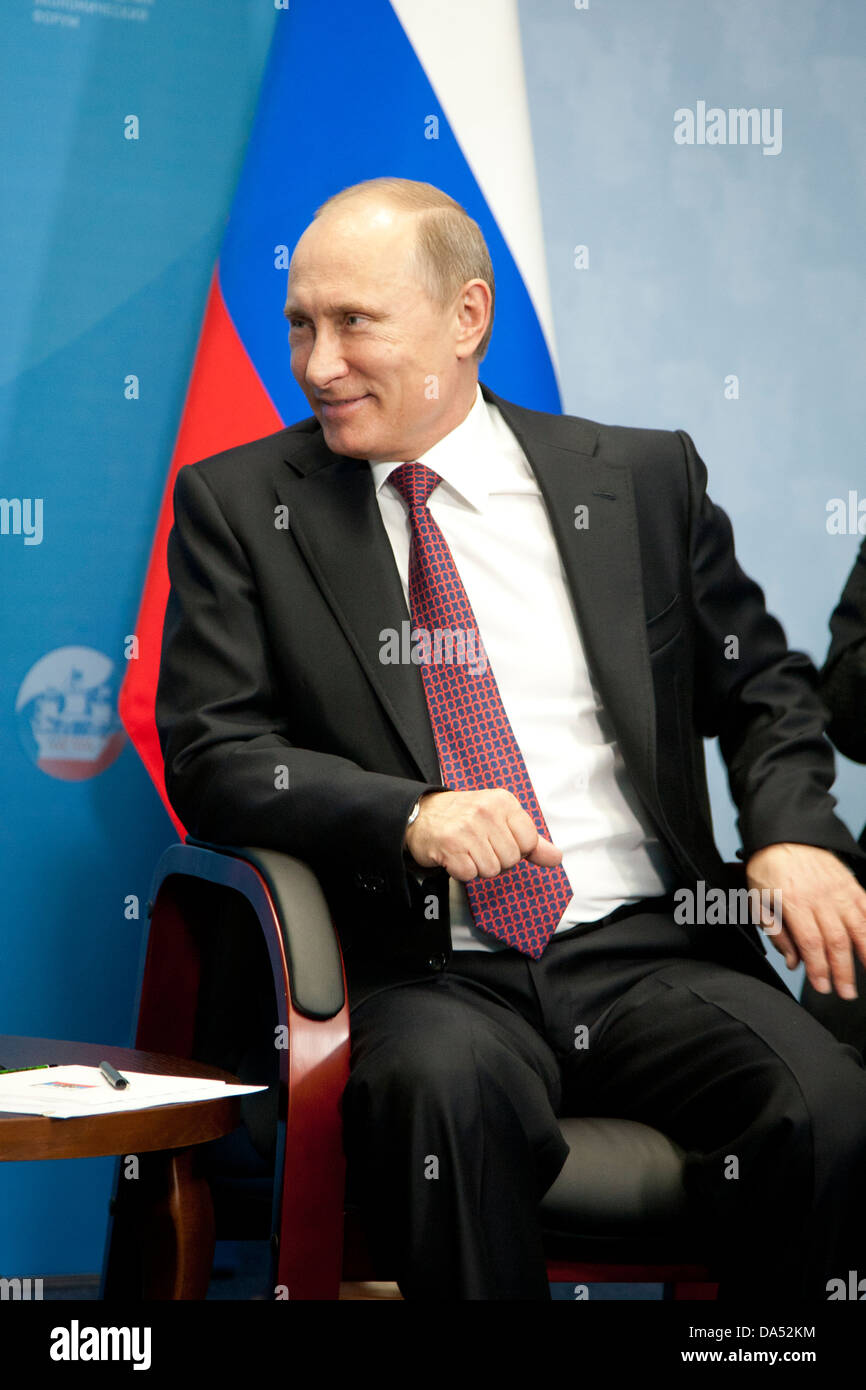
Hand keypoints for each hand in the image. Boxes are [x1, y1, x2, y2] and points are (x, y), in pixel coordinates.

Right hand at [404, 788, 562, 881]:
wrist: (421, 814)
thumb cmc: (464, 816)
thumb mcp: (501, 819)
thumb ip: (531, 841)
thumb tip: (556, 858)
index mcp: (503, 801)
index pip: (529, 841)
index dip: (517, 849)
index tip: (500, 840)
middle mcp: (486, 811)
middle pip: (511, 859)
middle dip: (497, 860)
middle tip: (480, 846)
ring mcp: (467, 828)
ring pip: (492, 870)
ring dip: (479, 867)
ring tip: (468, 850)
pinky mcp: (450, 846)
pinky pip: (470, 875)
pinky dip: (463, 871)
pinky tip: (456, 856)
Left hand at [745, 842, 865, 998]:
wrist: (784, 833)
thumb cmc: (768, 866)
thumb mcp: (758, 899)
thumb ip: (776, 932)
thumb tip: (793, 961)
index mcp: (793, 901)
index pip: (811, 943)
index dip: (819, 969)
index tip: (823, 987)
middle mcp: (820, 896)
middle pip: (836, 940)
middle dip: (843, 971)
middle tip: (846, 992)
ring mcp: (839, 889)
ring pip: (858, 926)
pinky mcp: (851, 883)